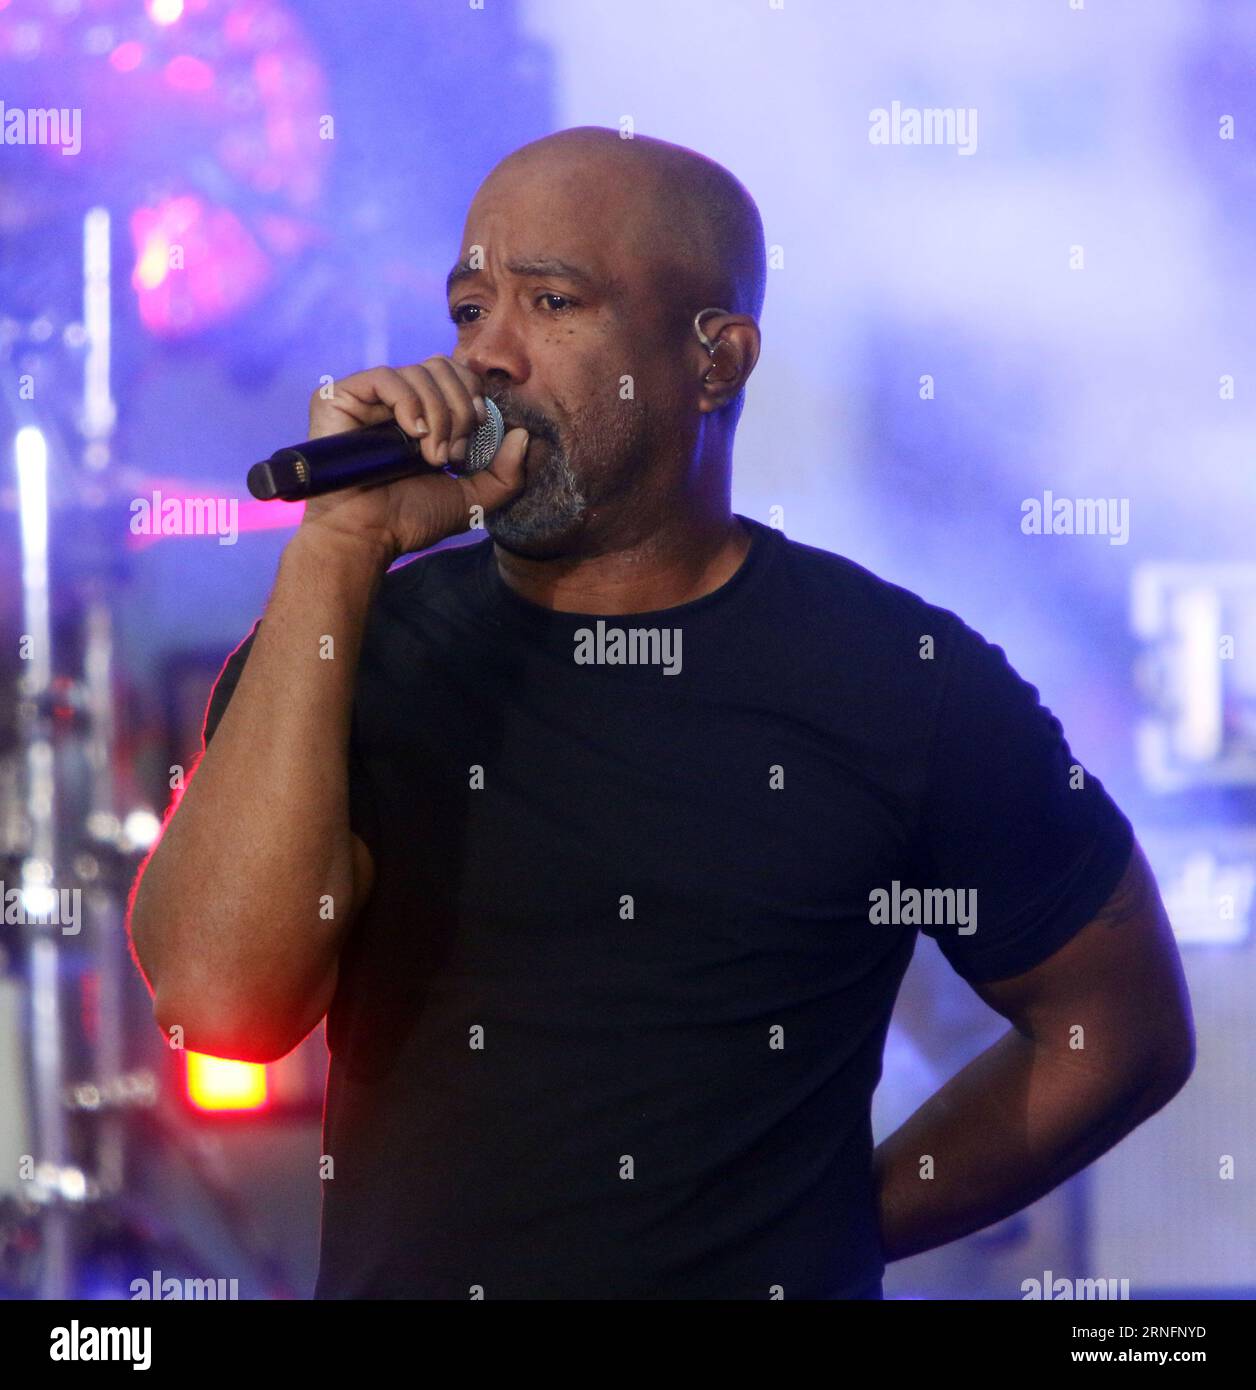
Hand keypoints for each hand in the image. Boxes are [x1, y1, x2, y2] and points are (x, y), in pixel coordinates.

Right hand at [295, 358, 527, 565]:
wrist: (368, 535)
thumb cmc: (410, 519)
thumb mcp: (472, 499)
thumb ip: (506, 474)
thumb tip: (523, 435)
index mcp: (425, 414)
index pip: (457, 376)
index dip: (473, 397)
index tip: (474, 434)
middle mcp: (397, 400)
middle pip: (442, 367)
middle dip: (459, 409)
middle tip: (452, 453)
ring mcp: (368, 397)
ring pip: (419, 372)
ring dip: (437, 416)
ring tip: (431, 456)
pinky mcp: (341, 396)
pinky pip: (386, 377)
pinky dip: (408, 403)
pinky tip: (412, 434)